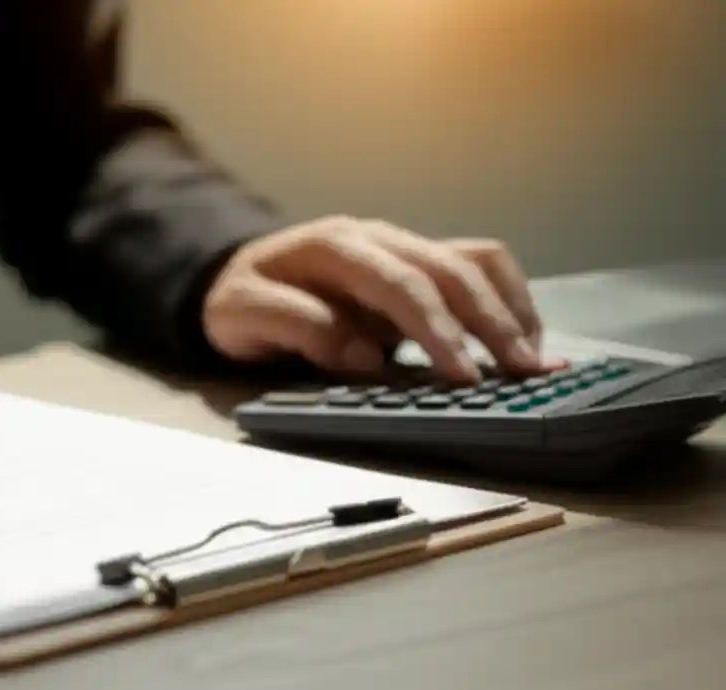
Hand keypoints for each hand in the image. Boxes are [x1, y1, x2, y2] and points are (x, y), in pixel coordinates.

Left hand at [202, 215, 558, 382]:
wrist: (234, 273)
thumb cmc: (240, 299)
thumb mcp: (241, 316)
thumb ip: (296, 327)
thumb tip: (364, 356)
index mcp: (335, 246)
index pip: (401, 285)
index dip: (437, 329)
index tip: (464, 375)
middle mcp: (377, 237)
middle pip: (450, 270)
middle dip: (490, 323)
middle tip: (521, 374)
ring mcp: (402, 245)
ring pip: (473, 262)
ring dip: (509, 309)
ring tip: (532, 360)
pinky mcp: (417, 260)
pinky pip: (477, 264)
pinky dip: (506, 296)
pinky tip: (521, 337)